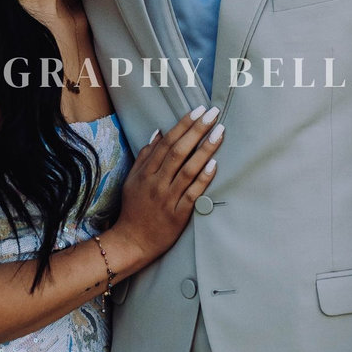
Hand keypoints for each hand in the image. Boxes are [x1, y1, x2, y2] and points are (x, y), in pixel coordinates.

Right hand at [113, 105, 223, 269]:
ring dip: (205, 149)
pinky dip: (203, 178)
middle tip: (213, 113)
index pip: (167, 142)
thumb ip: (145, 156)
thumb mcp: (132, 180)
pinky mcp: (178, 214)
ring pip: (188, 169)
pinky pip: (192, 193)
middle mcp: (156, 182)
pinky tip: (214, 164)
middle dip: (197, 130)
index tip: (198, 110)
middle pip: (178, 151)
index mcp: (146, 172)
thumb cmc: (134, 209)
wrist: (132, 241)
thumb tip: (158, 132)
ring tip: (219, 132)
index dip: (183, 125)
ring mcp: (167, 198)